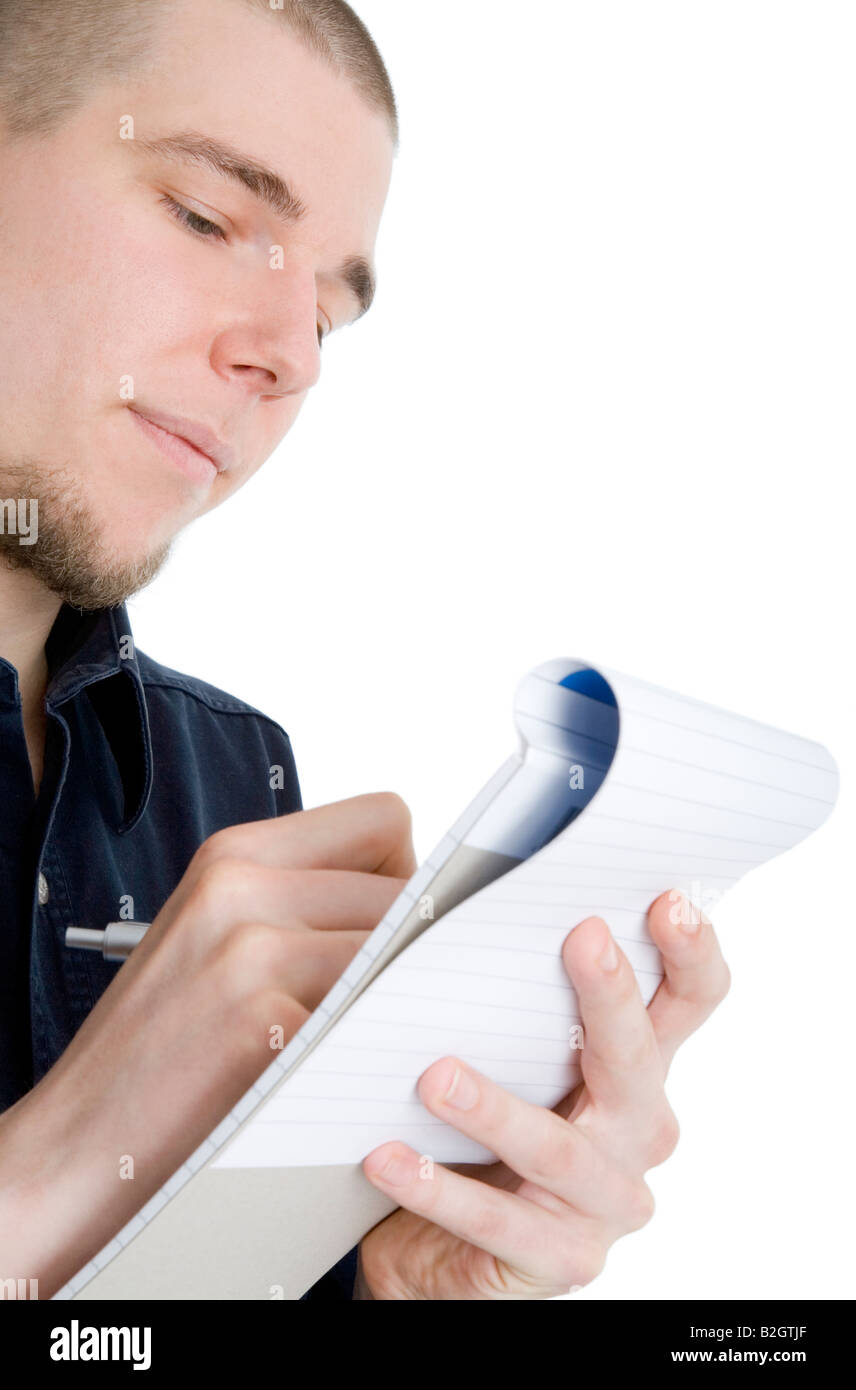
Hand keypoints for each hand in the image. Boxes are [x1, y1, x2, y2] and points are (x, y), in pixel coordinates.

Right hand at [0, 792, 416, 1297]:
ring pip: (403, 949)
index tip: (394, 928)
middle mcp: (240, 885)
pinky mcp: (262, 1021)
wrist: (74, 1149)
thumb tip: (417, 900)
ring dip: (404, 998)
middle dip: (414, 947)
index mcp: (234, 856)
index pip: (383, 818)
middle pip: (406, 887)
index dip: (405, 873)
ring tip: (370, 1042)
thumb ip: (300, 904)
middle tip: (387, 1004)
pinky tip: (348, 1076)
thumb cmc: (156, 1055)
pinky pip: (376, 1014)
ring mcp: (249, 949)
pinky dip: (379, 1046)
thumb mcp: (217, 941)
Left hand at [357, 891, 729, 1299]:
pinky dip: (438, 1189)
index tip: (666, 900)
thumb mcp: (513, 1056)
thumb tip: (484, 907)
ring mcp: (606, 1203)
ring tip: (434, 1077)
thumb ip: (523, 1000)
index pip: (690, 1002)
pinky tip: (389, 1158)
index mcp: (639, 1069)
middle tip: (584, 938)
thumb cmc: (478, 1126)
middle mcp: (639, 1132)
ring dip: (493, 1109)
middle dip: (612, 999)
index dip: (691, 952)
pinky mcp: (561, 1260)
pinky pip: (496, 1223)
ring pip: (557, 1150)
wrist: (441, 1243)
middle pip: (638, 1062)